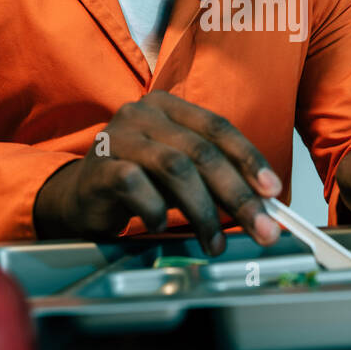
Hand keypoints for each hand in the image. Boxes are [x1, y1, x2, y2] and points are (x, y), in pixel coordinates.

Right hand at [32, 90, 282, 254]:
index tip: (272, 191)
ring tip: (216, 242)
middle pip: (201, 151)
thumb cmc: (137, 182)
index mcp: (168, 106)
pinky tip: (160, 227)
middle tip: (261, 227)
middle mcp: (142, 113)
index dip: (249, 159)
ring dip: (203, 211)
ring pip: (175, 167)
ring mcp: (118, 137)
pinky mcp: (99, 167)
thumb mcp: (179, 174)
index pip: (218, 128)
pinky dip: (156, 211)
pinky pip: (136, 185)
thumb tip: (263, 204)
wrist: (78, 198)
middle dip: (237, 194)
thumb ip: (214, 179)